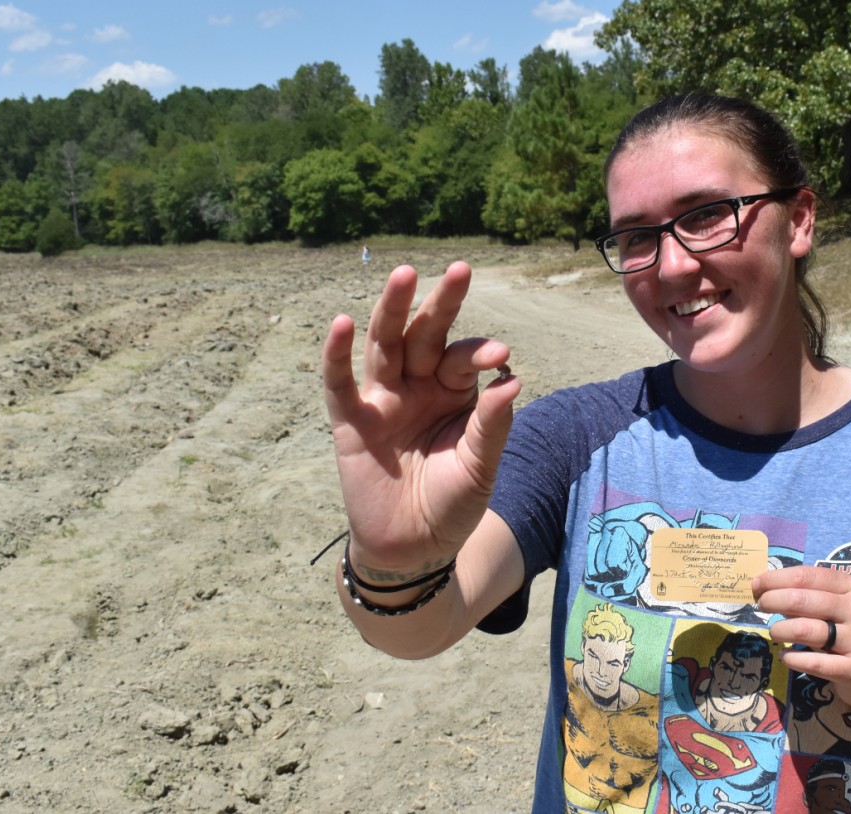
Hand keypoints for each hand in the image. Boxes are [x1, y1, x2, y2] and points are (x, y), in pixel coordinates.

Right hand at [322, 262, 519, 579]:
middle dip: (441, 303)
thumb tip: (514, 381)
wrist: (414, 549)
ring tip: (404, 274)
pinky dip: (336, 355)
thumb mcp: (479, 467)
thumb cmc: (452, 504)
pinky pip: (339, 383)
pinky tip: (341, 324)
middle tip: (461, 270)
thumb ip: (492, 426)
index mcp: (453, 391)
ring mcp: (383, 400)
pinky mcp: (351, 422)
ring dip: (392, 310)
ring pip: (384, 345)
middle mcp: (417, 386)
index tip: (500, 355)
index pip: (465, 358)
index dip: (480, 353)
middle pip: (425, 334)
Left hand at [751, 566, 850, 716]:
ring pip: (804, 629)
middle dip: (772, 601)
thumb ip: (804, 595)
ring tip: (774, 633)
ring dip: (779, 630)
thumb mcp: (832, 606)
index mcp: (850, 587)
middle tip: (761, 606)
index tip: (756, 585)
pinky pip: (812, 662)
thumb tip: (763, 587)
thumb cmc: (845, 630)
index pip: (806, 576)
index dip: (775, 579)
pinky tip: (785, 656)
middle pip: (801, 600)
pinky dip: (791, 658)